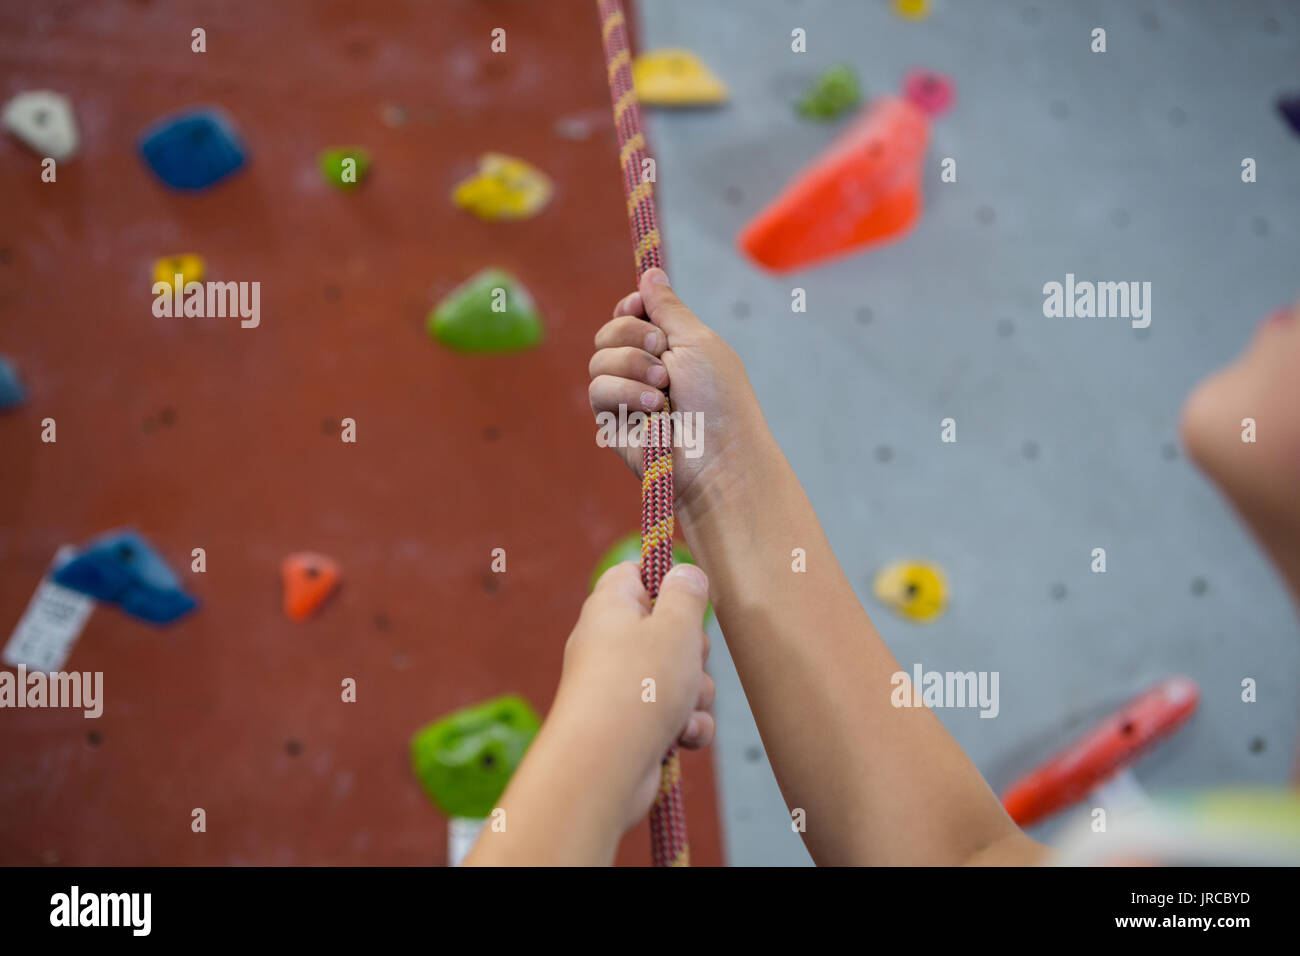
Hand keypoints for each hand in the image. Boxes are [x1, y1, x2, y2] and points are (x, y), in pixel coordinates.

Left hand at [552, 560, 714, 830]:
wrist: (605, 764)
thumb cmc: (641, 683)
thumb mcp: (676, 625)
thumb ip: (687, 594)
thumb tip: (685, 572)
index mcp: (611, 607)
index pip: (632, 574)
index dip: (664, 580)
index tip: (687, 595)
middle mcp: (608, 644)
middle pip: (665, 630)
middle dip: (694, 650)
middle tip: (690, 658)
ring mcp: (618, 686)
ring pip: (676, 677)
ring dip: (695, 693)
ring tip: (684, 706)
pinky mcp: (629, 725)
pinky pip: (670, 715)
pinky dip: (683, 724)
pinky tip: (683, 735)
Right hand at [588, 268, 771, 517]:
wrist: (716, 455)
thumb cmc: (719, 400)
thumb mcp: (698, 341)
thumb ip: (668, 308)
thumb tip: (651, 272)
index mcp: (670, 347)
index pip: (631, 314)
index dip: (631, 308)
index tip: (640, 308)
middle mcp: (645, 369)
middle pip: (609, 331)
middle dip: (633, 335)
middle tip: (662, 352)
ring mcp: (627, 396)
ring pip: (599, 360)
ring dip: (632, 367)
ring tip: (663, 390)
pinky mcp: (613, 422)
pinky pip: (599, 390)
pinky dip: (626, 394)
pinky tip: (653, 410)